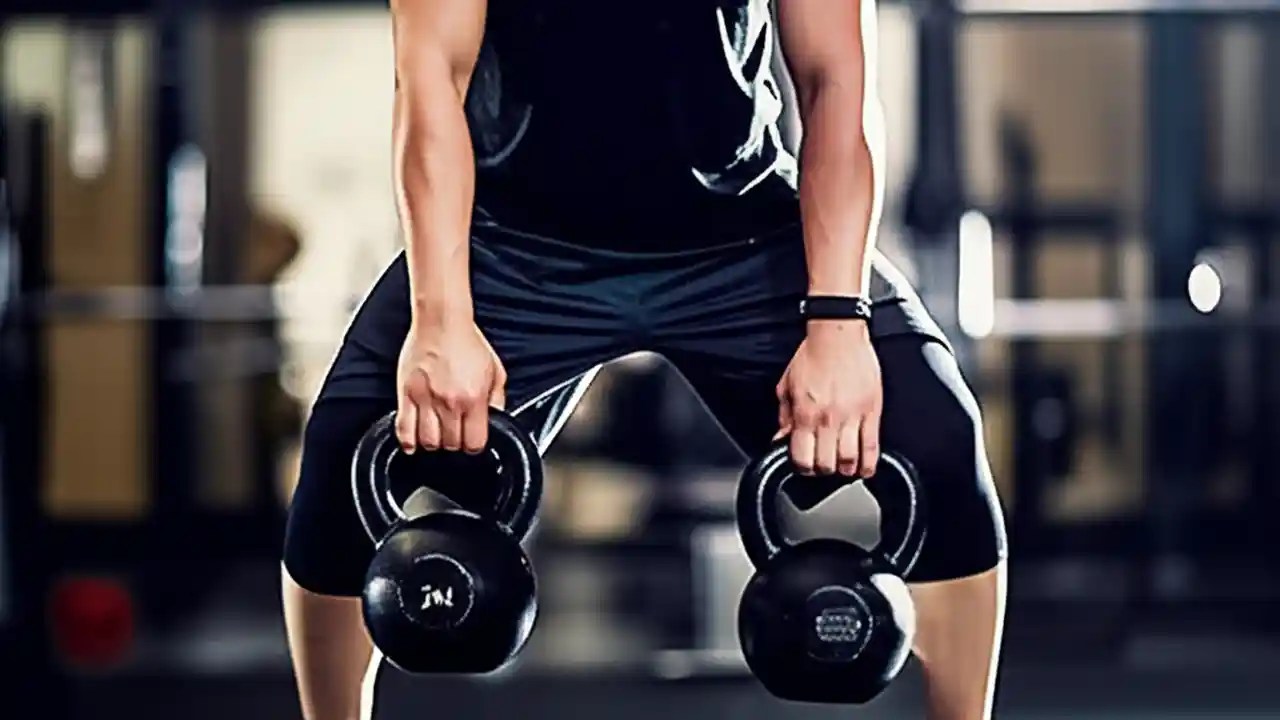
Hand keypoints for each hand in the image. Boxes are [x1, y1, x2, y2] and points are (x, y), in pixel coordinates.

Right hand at [396, 317, 506, 454]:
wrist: (442, 321)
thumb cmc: (468, 341)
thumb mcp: (495, 370)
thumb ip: (498, 399)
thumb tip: (496, 418)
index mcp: (473, 398)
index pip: (474, 442)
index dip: (474, 445)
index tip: (471, 439)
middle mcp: (449, 402)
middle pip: (451, 444)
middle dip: (455, 443)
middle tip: (454, 433)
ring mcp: (426, 399)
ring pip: (428, 442)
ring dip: (434, 443)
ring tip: (438, 434)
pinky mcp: (406, 393)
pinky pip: (404, 428)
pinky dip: (409, 441)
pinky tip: (414, 443)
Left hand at [774, 321, 881, 477]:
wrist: (838, 334)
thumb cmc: (812, 356)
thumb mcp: (787, 385)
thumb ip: (784, 416)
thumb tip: (781, 439)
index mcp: (805, 413)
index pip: (802, 457)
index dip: (802, 468)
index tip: (804, 465)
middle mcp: (828, 419)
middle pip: (826, 464)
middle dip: (823, 470)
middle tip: (823, 465)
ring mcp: (852, 417)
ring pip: (849, 460)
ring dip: (845, 470)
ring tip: (843, 467)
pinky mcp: (872, 412)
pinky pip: (872, 446)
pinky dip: (869, 463)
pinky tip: (865, 468)